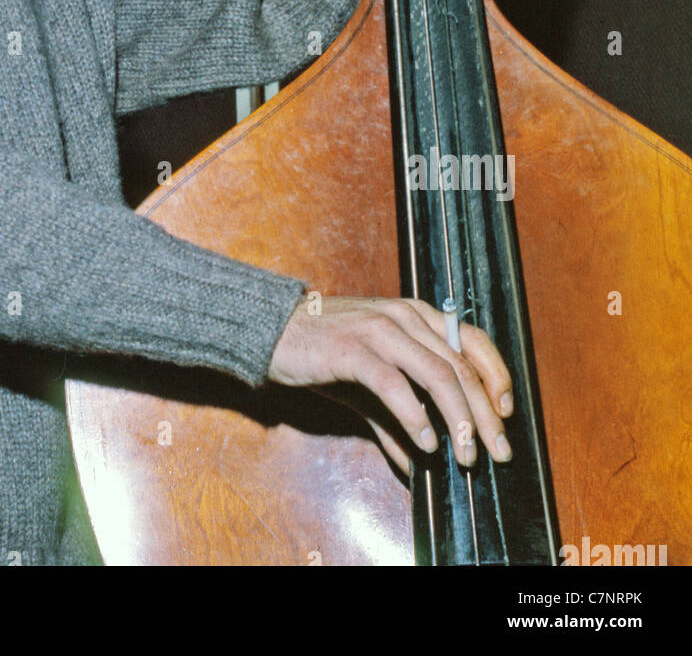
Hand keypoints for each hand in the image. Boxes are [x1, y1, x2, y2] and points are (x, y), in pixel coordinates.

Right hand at [268, 294, 512, 475]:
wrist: (273, 330)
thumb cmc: (323, 351)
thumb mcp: (368, 384)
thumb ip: (396, 420)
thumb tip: (418, 463)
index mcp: (414, 315)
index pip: (472, 340)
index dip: (496, 376)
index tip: (506, 413)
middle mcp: (403, 317)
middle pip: (461, 367)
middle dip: (485, 415)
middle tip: (497, 452)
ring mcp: (378, 330)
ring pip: (437, 374)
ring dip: (458, 420)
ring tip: (465, 455)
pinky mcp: (352, 349)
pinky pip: (394, 384)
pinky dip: (415, 417)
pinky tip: (424, 444)